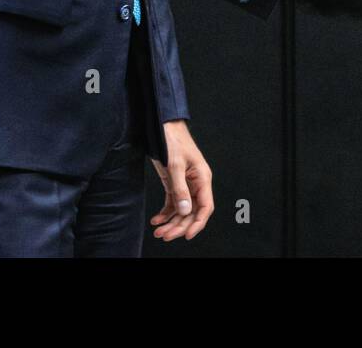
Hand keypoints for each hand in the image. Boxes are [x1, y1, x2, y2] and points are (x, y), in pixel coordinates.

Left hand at [149, 120, 212, 240]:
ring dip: (171, 222)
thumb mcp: (175, 165)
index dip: (197, 223)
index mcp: (202, 178)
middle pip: (192, 212)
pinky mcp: (174, 182)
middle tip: (164, 235)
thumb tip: (185, 211)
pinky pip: (173, 202)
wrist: (164, 126)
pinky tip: (156, 220)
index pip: (205, 207)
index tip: (186, 235)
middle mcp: (196, 183)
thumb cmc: (173, 141)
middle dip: (179, 226)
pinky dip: (165, 213)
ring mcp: (185, 184)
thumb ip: (180, 189)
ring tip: (158, 231)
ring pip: (182, 209)